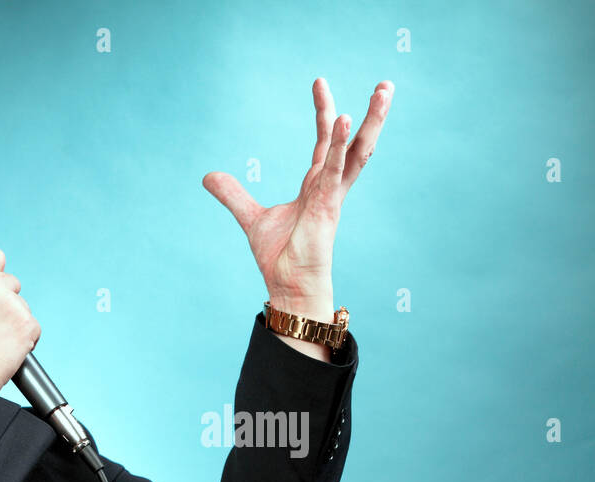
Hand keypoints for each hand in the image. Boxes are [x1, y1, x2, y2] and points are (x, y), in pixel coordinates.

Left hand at [203, 78, 393, 325]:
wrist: (288, 286)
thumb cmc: (280, 258)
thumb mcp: (252, 218)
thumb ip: (233, 195)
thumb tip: (208, 176)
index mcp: (316, 187)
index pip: (325, 142)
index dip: (323, 112)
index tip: (319, 82)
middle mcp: (329, 187)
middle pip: (354, 142)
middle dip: (371, 114)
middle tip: (385, 85)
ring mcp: (332, 196)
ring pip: (358, 151)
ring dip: (372, 122)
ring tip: (383, 92)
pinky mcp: (327, 207)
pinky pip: (334, 170)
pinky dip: (338, 145)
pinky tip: (343, 119)